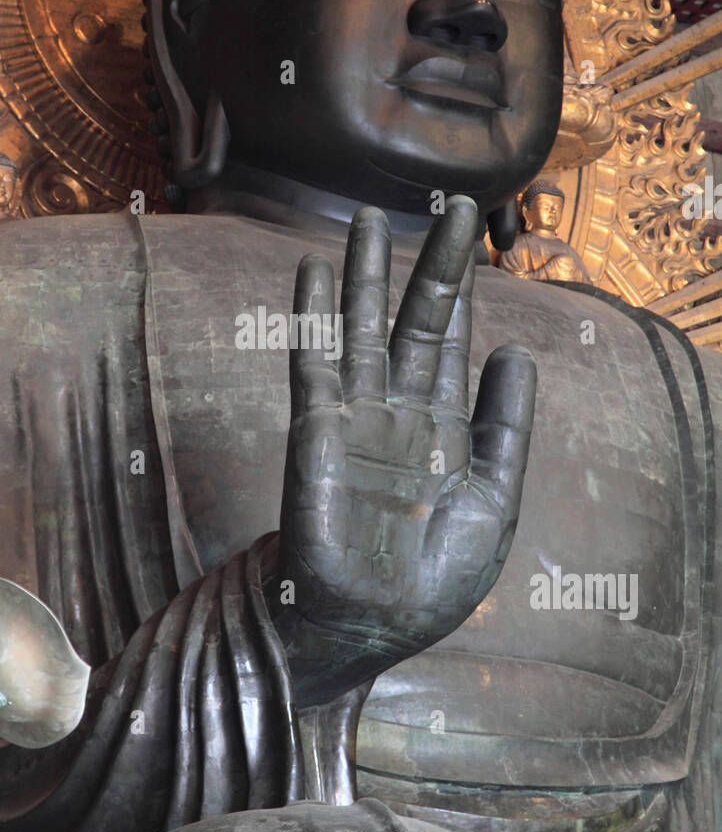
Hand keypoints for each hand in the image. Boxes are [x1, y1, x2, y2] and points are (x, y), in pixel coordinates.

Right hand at [271, 196, 536, 704]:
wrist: (369, 626)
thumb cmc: (434, 577)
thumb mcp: (493, 501)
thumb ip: (505, 428)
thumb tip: (518, 352)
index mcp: (442, 426)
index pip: (453, 340)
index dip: (463, 286)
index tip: (475, 232)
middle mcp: (398, 411)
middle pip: (413, 320)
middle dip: (429, 264)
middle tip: (451, 205)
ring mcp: (354, 418)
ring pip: (359, 330)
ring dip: (362, 276)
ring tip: (363, 221)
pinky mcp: (315, 433)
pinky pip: (315, 365)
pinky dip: (314, 319)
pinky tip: (313, 273)